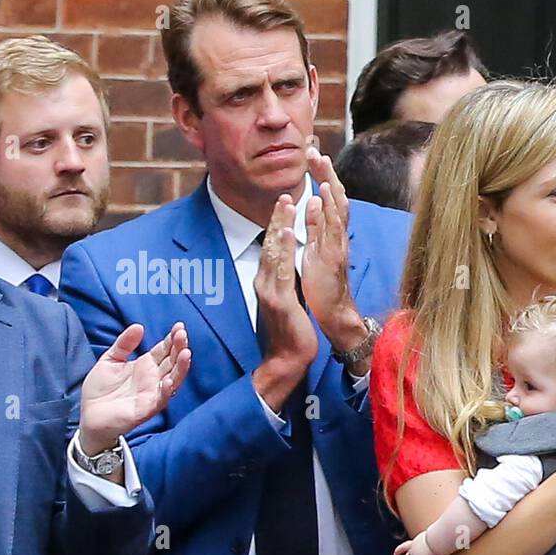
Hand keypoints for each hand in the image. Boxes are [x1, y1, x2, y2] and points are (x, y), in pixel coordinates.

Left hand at [79, 322, 190, 454]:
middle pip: (172, 361)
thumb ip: (124, 344)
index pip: (165, 350)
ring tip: (186, 353)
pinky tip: (169, 380)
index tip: (179, 326)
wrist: (90, 416)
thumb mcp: (110, 360)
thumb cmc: (100, 390)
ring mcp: (153, 393)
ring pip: (174, 378)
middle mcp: (154, 378)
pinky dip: (167, 390)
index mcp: (146, 365)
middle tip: (183, 335)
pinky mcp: (148, 408)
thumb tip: (139, 326)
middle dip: (179, 347)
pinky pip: (161, 399)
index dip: (172, 339)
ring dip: (181, 367)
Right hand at [253, 196, 317, 409]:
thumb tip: (291, 266)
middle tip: (283, 196)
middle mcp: (264, 282)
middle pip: (269, 244)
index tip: (284, 206)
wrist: (287, 359)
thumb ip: (286, 281)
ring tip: (285, 205)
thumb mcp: (288, 300)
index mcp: (267, 282)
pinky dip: (284, 249)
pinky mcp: (279, 300)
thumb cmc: (291, 331)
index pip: (271, 248)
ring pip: (273, 252)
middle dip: (276, 219)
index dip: (277, 226)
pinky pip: (282, 270)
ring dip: (279, 227)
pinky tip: (288, 233)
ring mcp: (270, 290)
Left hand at [303, 146, 367, 362]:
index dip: (321, 176)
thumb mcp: (316, 249)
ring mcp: (338, 245)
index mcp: (330, 234)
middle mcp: (337, 236)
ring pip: (337, 208)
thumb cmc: (323, 285)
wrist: (334, 314)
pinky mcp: (334, 257)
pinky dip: (330, 210)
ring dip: (329, 183)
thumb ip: (315, 227)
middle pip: (335, 197)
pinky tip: (324, 193)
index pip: (328, 199)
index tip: (312, 155)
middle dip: (325, 173)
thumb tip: (313, 203)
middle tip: (314, 149)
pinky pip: (333, 229)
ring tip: (321, 162)